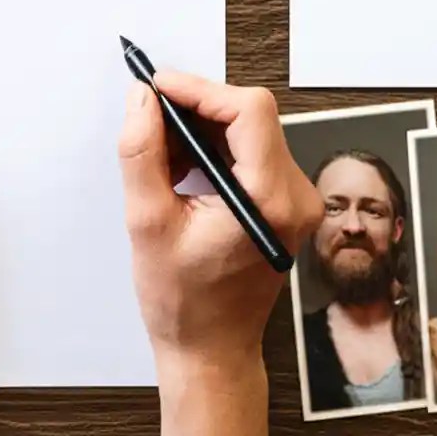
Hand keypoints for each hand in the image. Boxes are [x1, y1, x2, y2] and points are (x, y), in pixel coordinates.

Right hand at [116, 71, 322, 435]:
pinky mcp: (284, 202)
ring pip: (250, 130)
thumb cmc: (186, 305)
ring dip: (202, 128)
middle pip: (251, 116)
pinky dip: (214, 148)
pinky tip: (180, 166)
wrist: (211, 350)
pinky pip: (251, 152)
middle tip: (150, 115)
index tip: (159, 86)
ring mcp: (294, 199)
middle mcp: (295, 196)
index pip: (249, 111)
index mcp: (270, 201)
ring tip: (160, 150)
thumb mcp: (147, 223)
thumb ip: (142, 153)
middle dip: (196, 107)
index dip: (199, 89)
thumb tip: (141, 100)